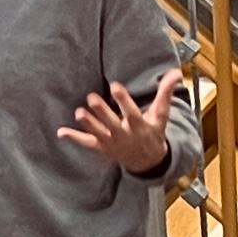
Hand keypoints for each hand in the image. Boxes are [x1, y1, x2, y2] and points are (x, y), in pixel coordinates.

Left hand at [60, 68, 184, 177]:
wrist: (148, 162)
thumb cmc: (153, 133)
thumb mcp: (161, 115)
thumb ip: (165, 93)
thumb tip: (176, 73)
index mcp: (139, 127)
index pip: (131, 113)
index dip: (124, 100)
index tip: (115, 85)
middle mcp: (124, 136)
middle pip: (112, 124)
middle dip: (102, 112)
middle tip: (91, 98)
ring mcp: (111, 143)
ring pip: (98, 134)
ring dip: (88, 124)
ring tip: (78, 112)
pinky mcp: (101, 148)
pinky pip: (87, 143)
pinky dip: (74, 138)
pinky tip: (61, 132)